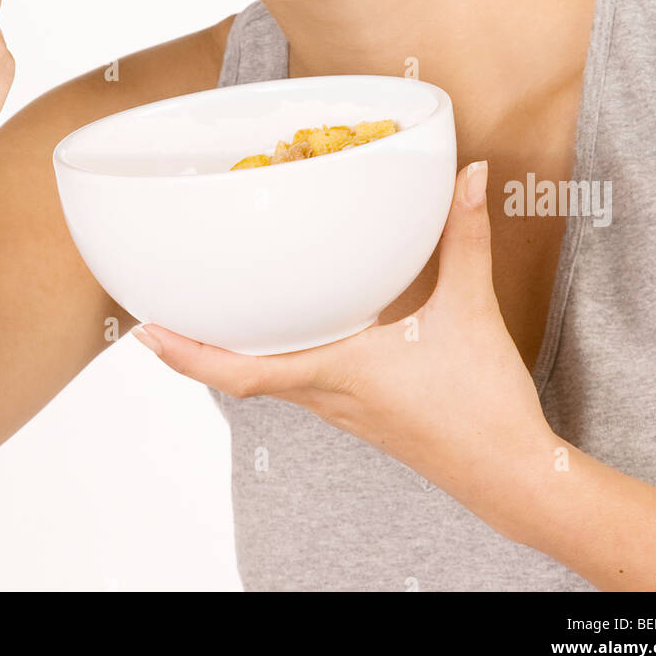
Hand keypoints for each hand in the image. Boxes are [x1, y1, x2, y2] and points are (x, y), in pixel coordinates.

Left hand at [132, 160, 555, 537]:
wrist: (512, 476)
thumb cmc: (482, 409)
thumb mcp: (470, 310)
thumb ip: (465, 238)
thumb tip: (469, 179)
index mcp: (338, 371)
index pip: (240, 372)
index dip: (186, 354)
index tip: (143, 331)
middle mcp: (329, 395)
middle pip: (239, 376)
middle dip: (195, 347)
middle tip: (159, 312)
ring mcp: (344, 409)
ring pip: (270, 380)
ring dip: (232, 353)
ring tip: (212, 315)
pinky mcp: (363, 411)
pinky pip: (302, 382)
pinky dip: (277, 357)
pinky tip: (292, 331)